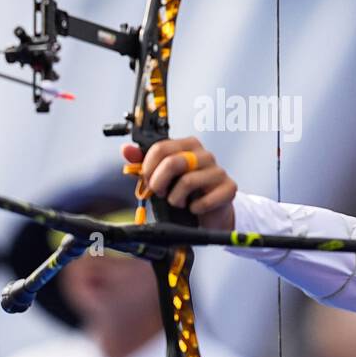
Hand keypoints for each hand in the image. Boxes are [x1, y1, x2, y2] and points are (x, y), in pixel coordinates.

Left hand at [121, 137, 236, 231]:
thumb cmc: (185, 191)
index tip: (146, 180)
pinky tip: (194, 208)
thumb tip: (126, 149)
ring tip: (178, 202)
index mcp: (187, 145)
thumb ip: (143, 162)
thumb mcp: (161, 176)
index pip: (161, 147)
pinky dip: (194, 208)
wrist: (211, 211)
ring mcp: (218, 171)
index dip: (148, 167)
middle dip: (159, 182)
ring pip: (188, 182)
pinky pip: (205, 200)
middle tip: (160, 193)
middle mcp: (204, 154)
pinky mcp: (229, 188)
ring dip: (176, 198)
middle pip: (173, 162)